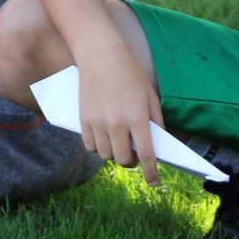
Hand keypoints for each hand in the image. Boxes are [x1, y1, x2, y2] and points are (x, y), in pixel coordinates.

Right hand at [77, 57, 164, 185]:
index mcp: (137, 118)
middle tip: (134, 156)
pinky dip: (98, 147)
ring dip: (114, 154)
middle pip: (123, 160)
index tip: (154, 182)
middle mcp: (117, 123)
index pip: (146, 155)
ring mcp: (98, 122)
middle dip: (131, 162)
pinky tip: (103, 139)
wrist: (100, 55)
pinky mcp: (83, 119)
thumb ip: (155, 121)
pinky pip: (90, 145)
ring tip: (118, 145)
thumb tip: (155, 145)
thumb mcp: (150, 96)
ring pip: (105, 155)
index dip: (152, 172)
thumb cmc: (130, 74)